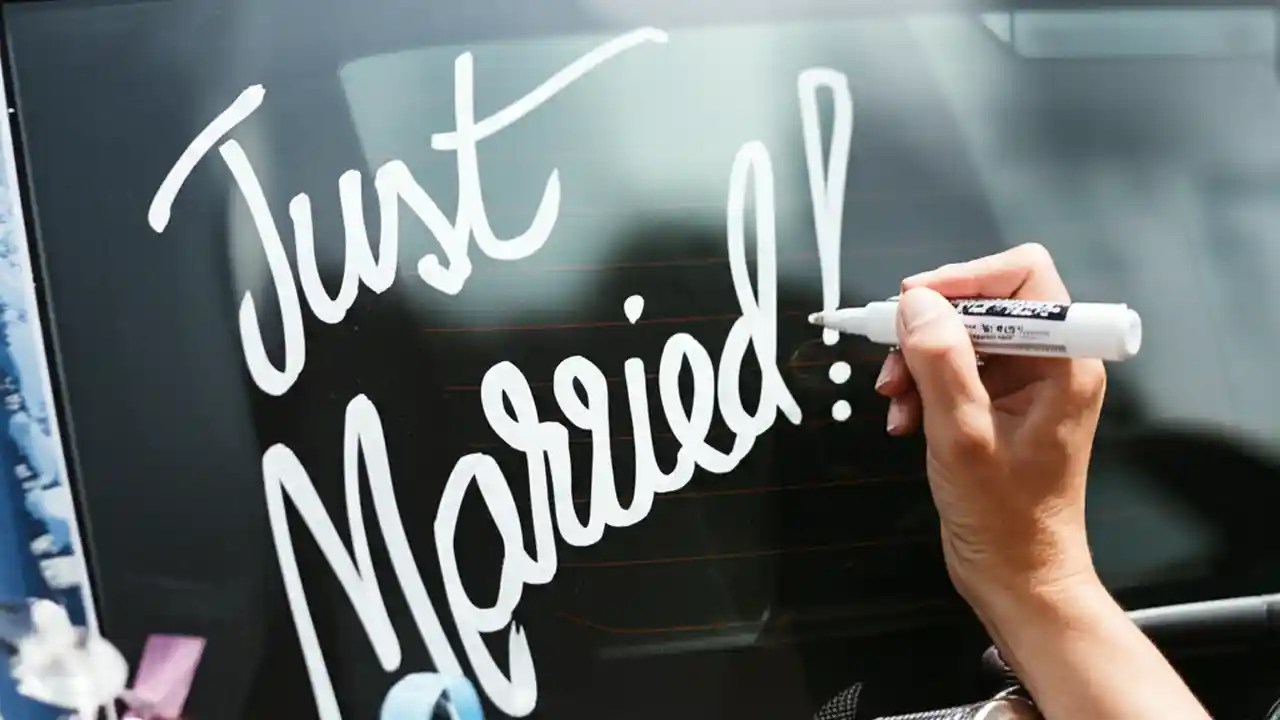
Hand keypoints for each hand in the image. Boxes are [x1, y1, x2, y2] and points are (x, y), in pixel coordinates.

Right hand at [874, 243, 1105, 617]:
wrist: (1016, 577)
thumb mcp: (963, 437)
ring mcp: (1022, 383)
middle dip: (929, 328)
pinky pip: (949, 368)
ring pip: (958, 335)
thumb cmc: (1007, 521)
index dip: (967, 278)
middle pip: (981, 302)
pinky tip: (905, 419)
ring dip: (916, 361)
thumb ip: (941, 363)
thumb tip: (917, 303)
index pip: (1024, 275)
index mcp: (1064, 363)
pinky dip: (919, 386)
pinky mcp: (995, 403)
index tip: (916, 301)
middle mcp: (1048, 363)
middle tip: (893, 361)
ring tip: (896, 401)